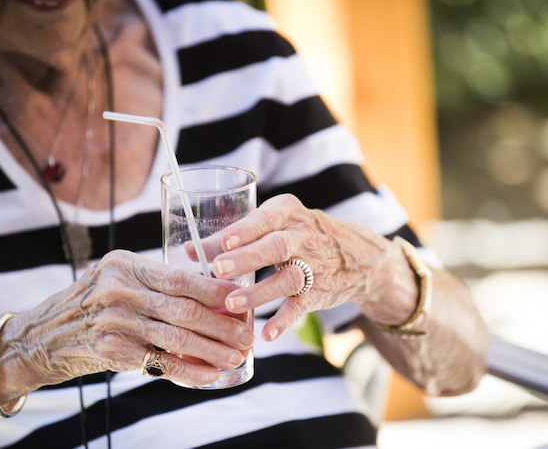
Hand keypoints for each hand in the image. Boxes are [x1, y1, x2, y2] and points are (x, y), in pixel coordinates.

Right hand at [10, 250, 253, 387]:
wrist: (40, 337)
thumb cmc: (88, 306)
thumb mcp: (115, 281)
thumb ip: (154, 285)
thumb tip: (211, 297)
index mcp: (125, 265)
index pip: (181, 277)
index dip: (217, 291)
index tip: (242, 300)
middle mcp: (119, 290)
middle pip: (185, 309)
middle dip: (223, 325)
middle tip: (248, 335)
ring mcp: (114, 322)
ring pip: (178, 337)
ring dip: (214, 350)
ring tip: (237, 356)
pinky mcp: (112, 351)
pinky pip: (162, 363)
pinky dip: (190, 372)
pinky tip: (211, 376)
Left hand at [189, 194, 416, 341]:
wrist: (357, 256)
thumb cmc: (298, 236)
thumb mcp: (273, 226)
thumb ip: (233, 238)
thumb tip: (190, 252)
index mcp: (287, 213)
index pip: (264, 219)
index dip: (244, 231)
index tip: (223, 243)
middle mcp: (302, 236)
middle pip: (275, 246)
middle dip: (246, 258)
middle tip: (219, 269)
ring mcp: (313, 265)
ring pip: (286, 279)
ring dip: (259, 292)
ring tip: (232, 304)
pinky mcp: (319, 292)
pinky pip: (301, 307)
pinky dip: (284, 321)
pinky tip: (267, 333)